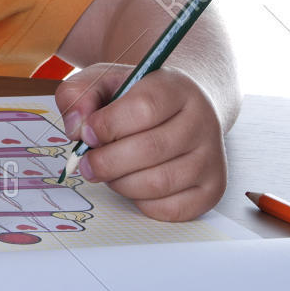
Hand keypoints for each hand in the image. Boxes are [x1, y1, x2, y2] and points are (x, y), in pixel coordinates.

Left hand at [56, 63, 225, 220]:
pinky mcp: (213, 188)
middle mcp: (202, 121)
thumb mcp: (103, 81)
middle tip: (86, 164)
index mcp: (175, 88)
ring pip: (159, 182)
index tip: (87, 133)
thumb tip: (77, 128)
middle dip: (107, 161)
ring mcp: (212, 157)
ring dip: (120, 183)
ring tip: (107, 172)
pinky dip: (141, 202)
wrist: (181, 108)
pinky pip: (170, 209)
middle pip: (151, 149)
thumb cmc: (136, 97)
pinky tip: (132, 183)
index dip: (107, 125)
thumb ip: (78, 95)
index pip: (144, 108)